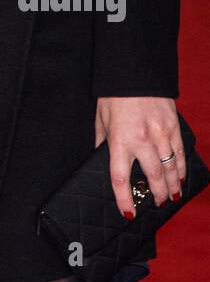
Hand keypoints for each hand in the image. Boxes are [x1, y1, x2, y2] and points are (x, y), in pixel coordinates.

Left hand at [95, 96, 184, 216]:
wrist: (134, 69)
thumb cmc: (113, 94)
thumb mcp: (100, 118)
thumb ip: (103, 142)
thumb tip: (103, 159)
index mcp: (120, 140)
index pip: (121, 178)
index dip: (124, 199)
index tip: (128, 212)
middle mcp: (143, 140)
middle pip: (153, 177)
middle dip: (157, 194)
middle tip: (157, 203)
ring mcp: (161, 133)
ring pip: (171, 167)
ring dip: (173, 185)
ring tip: (172, 196)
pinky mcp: (173, 125)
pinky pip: (180, 152)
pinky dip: (181, 167)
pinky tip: (180, 176)